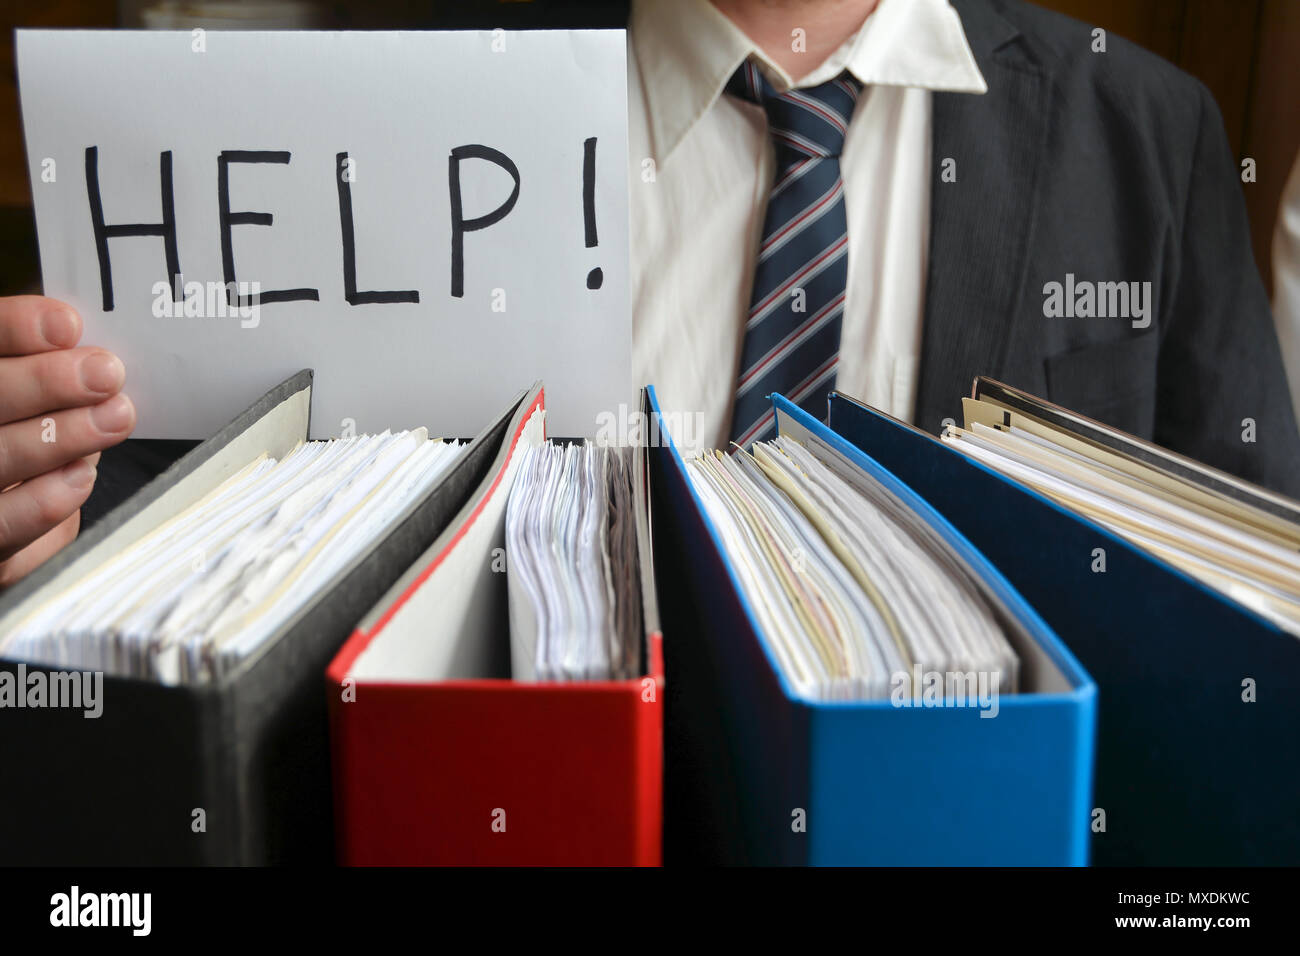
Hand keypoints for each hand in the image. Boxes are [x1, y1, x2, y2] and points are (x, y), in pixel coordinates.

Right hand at [0, 296, 134, 586]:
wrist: (8, 508)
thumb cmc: (24, 433)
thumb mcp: (31, 398)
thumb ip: (43, 371)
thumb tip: (91, 354)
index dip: (12, 329)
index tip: (67, 324)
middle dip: (44, 384)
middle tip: (105, 373)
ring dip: (59, 437)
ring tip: (114, 417)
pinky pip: (3, 527)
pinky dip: (42, 503)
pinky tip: (80, 478)